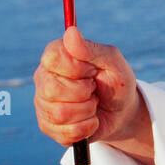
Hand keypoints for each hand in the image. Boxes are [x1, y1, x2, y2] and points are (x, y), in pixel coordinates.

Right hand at [33, 26, 140, 146]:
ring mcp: (43, 104)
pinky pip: (66, 133)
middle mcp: (43, 78)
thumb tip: (71, 32)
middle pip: (52, 89)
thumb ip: (92, 49)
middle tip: (93, 89)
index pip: (53, 58)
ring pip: (59, 113)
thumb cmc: (116, 82)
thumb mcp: (113, 62)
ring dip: (87, 111)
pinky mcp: (48, 126)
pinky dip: (87, 127)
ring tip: (93, 104)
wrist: (121, 112)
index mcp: (56, 57)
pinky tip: (91, 120)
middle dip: (83, 92)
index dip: (77, 67)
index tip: (92, 70)